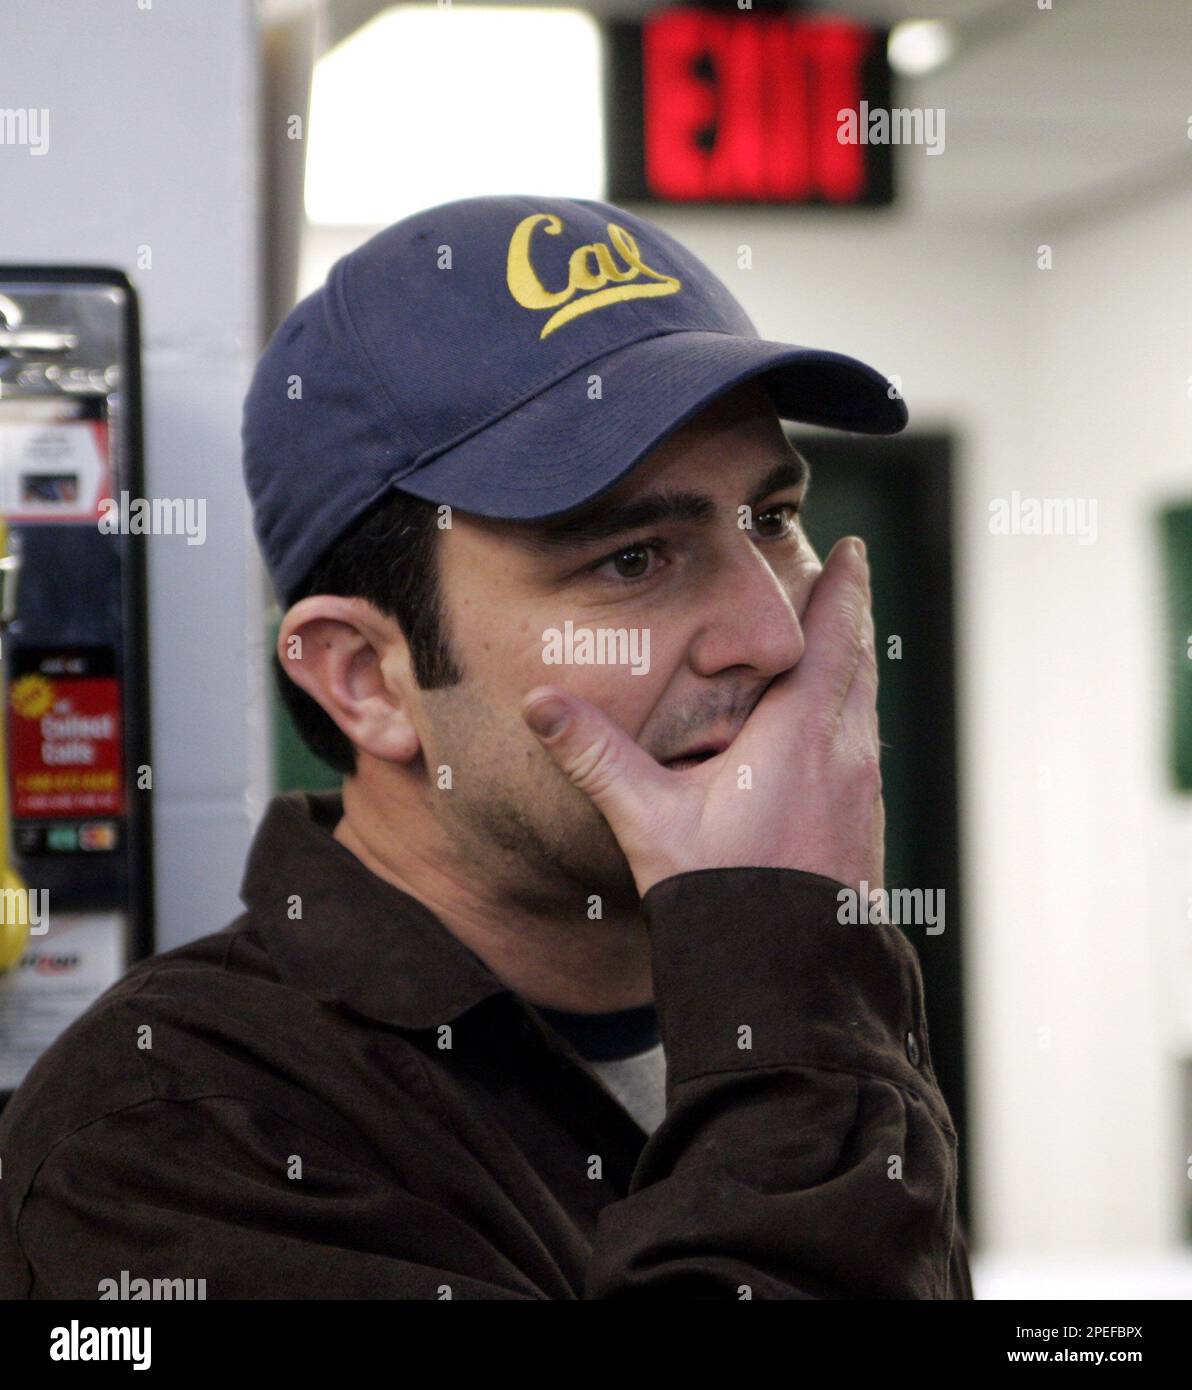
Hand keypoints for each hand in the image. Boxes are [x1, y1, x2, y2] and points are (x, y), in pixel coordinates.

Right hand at [520, 536, 884, 898]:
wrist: (785, 979)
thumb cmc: (721, 897)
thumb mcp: (648, 821)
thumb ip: (595, 757)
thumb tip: (540, 703)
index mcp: (799, 738)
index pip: (831, 639)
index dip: (843, 588)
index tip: (852, 549)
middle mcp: (844, 758)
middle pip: (858, 664)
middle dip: (851, 615)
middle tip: (848, 577)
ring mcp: (863, 796)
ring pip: (866, 708)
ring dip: (854, 667)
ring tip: (838, 644)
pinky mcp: (866, 828)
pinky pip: (863, 749)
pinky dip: (852, 716)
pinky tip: (830, 733)